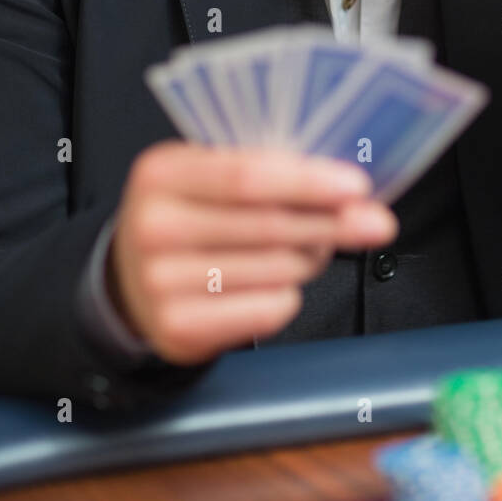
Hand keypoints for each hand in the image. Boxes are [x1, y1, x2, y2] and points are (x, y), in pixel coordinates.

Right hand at [108, 141, 397, 363]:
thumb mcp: (206, 175)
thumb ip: (266, 171)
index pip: (248, 176)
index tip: (356, 188)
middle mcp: (153, 227)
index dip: (309, 183)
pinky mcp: (179, 329)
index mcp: (161, 173)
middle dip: (331, 223)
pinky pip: (268, 310)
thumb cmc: (186, 216)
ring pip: (276, 269)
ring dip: (311, 258)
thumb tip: (346, 189)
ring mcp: (161, 283)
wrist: (130, 279)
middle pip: (268, 225)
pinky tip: (276, 282)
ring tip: (309, 248)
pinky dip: (288, 294)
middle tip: (371, 222)